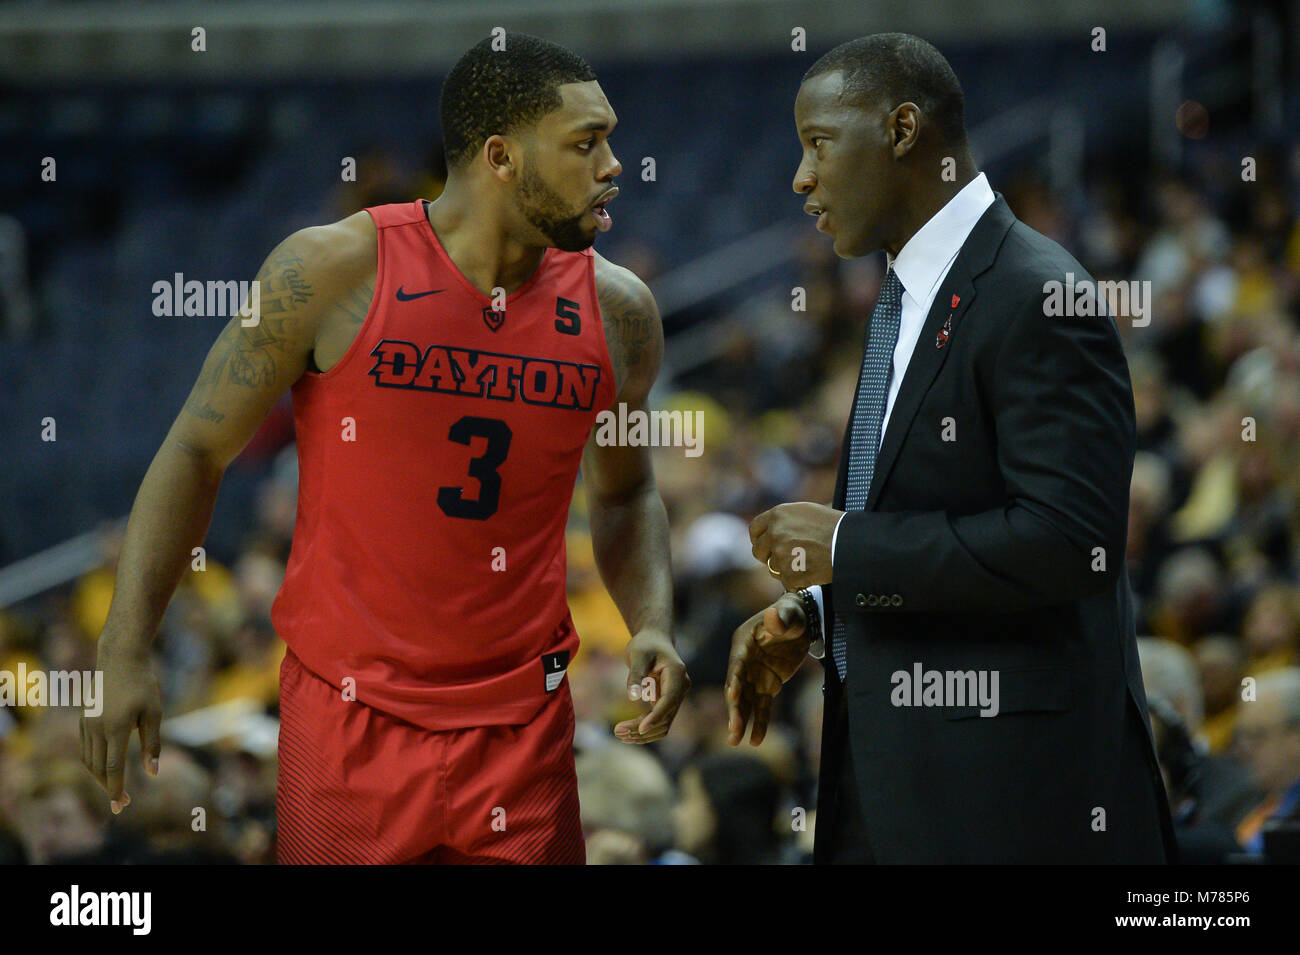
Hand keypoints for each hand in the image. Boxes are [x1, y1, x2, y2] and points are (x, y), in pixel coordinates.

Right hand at [79, 637, 161, 813]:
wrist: (120, 660)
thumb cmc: (143, 685)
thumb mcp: (154, 713)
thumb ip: (152, 744)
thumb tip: (153, 772)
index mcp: (116, 728)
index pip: (113, 767)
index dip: (116, 789)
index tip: (120, 806)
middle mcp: (97, 728)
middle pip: (99, 768)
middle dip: (109, 788)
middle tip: (122, 803)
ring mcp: (87, 724)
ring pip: (89, 761)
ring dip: (100, 778)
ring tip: (115, 788)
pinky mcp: (84, 720)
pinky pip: (86, 749)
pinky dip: (94, 764)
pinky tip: (105, 769)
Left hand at [615, 630, 689, 743]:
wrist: (654, 640)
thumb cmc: (645, 644)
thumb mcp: (637, 654)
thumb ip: (635, 675)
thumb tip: (633, 698)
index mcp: (677, 673)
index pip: (669, 700)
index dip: (656, 716)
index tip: (640, 729)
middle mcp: (681, 687)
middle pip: (666, 716)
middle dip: (643, 728)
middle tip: (617, 732)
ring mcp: (676, 696)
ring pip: (663, 723)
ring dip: (643, 733)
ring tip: (618, 733)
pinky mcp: (668, 702)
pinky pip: (659, 721)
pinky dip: (644, 728)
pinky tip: (626, 732)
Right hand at [725, 593, 809, 745]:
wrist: (801, 622)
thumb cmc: (792, 614)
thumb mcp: (789, 613)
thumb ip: (780, 617)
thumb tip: (773, 617)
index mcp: (744, 642)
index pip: (737, 663)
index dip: (734, 679)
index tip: (732, 696)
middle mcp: (744, 661)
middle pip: (736, 687)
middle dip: (735, 709)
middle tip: (734, 729)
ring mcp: (754, 675)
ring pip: (745, 702)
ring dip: (741, 721)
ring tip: (736, 742)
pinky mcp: (767, 686)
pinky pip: (762, 707)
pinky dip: (760, 722)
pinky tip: (756, 740)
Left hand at [750, 502, 841, 589]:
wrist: (848, 544)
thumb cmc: (832, 526)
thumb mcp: (805, 512)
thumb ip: (784, 519)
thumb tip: (771, 528)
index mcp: (777, 515)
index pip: (755, 529)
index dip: (759, 538)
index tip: (765, 544)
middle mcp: (775, 534)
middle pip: (759, 551)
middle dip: (769, 556)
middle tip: (785, 558)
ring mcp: (781, 555)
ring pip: (773, 568)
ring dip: (785, 569)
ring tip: (806, 562)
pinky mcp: (789, 574)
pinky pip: (787, 581)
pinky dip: (797, 580)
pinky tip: (811, 571)